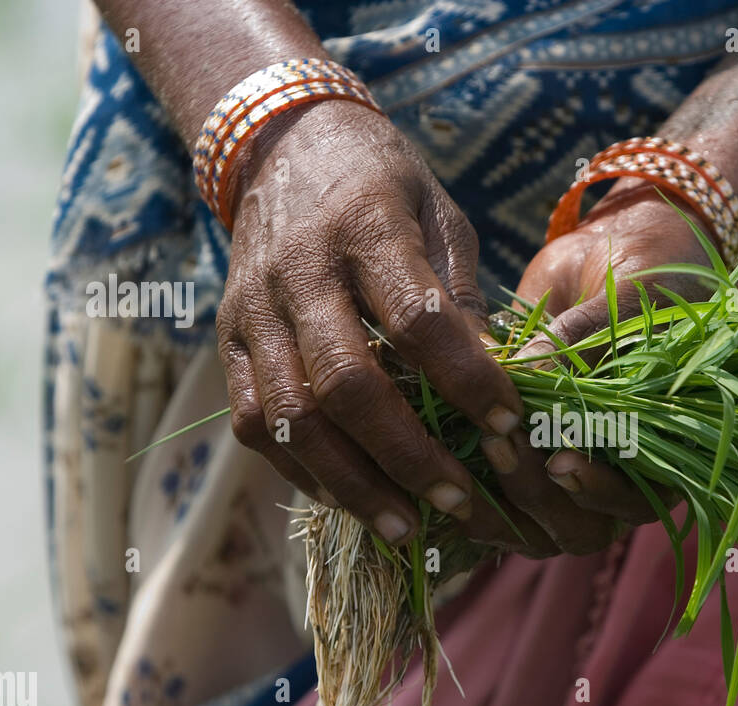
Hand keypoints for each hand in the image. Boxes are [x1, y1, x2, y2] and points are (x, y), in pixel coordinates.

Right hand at [218, 98, 541, 550]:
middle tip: (461, 502)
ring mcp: (253, 310)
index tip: (509, 424)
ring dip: (352, 483)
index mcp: (366, 228)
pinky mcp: (227, 340)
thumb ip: (461, 296)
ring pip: (292, 418)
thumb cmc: (384, 185)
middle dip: (408, 455)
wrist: (283, 145)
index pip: (416, 320)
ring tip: (407, 528)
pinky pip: (254, 422)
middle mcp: (299, 271)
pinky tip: (351, 499)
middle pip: (347, 384)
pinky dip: (301, 471)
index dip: (465, 380)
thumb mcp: (441, 215)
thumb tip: (495, 384)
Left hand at [499, 182, 714, 549]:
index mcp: (664, 453)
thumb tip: (531, 371)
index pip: (639, 502)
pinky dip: (471, 495)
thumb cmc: (642, 277)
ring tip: (481, 440)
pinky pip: (496, 511)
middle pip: (581, 527)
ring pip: (534, 527)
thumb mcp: (625, 301)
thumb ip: (585, 342)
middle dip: (539, 493)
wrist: (611, 261)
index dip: (601, 492)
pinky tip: (442, 463)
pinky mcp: (521, 472)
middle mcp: (618, 481)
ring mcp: (568, 485)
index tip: (561, 461)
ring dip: (502, 496)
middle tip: (503, 440)